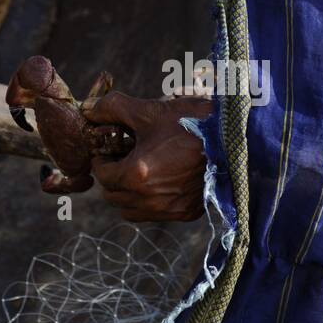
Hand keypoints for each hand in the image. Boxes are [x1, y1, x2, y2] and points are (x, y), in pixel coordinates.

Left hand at [81, 90, 212, 221]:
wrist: (234, 140)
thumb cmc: (191, 123)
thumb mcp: (151, 111)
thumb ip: (113, 108)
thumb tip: (88, 109)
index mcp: (136, 175)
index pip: (102, 175)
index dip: (103, 159)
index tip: (111, 148)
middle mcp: (149, 199)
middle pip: (112, 196)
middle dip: (113, 177)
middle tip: (125, 157)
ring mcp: (169, 210)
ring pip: (131, 211)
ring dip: (128, 194)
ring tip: (141, 170)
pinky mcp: (186, 213)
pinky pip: (156, 214)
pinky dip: (151, 201)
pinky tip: (162, 179)